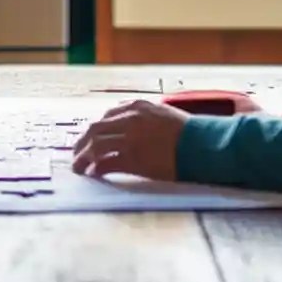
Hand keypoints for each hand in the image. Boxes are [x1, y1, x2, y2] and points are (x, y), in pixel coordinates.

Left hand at [72, 99, 189, 180]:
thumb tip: (132, 131)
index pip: (107, 116)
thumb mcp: (165, 116)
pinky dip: (96, 169)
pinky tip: (94, 175)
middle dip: (82, 143)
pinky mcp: (132, 157)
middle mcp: (130, 119)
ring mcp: (129, 138)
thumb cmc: (191, 134)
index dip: (95, 129)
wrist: (204, 145)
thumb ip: (145, 119)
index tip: (90, 139)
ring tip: (79, 168)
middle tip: (77, 155)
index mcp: (138, 106)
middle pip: (95, 129)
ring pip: (95, 145)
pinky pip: (106, 162)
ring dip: (83, 158)